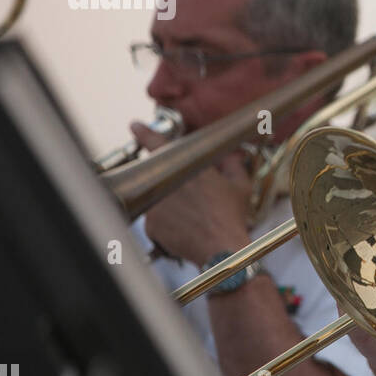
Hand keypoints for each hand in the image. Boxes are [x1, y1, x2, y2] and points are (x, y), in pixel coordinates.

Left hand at [133, 121, 252, 266]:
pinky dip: (166, 224)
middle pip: (158, 174)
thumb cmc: (231, 218)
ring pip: (156, 198)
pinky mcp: (150, 224)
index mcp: (188, 167)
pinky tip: (184, 230)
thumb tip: (232, 155)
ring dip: (169, 204)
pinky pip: (154, 220)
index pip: (157, 142)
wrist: (221, 249)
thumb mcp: (240, 187)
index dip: (144, 133)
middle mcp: (167, 183)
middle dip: (170, 182)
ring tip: (192, 218)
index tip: (135, 126)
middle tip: (187, 195)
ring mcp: (155, 204)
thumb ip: (233, 165)